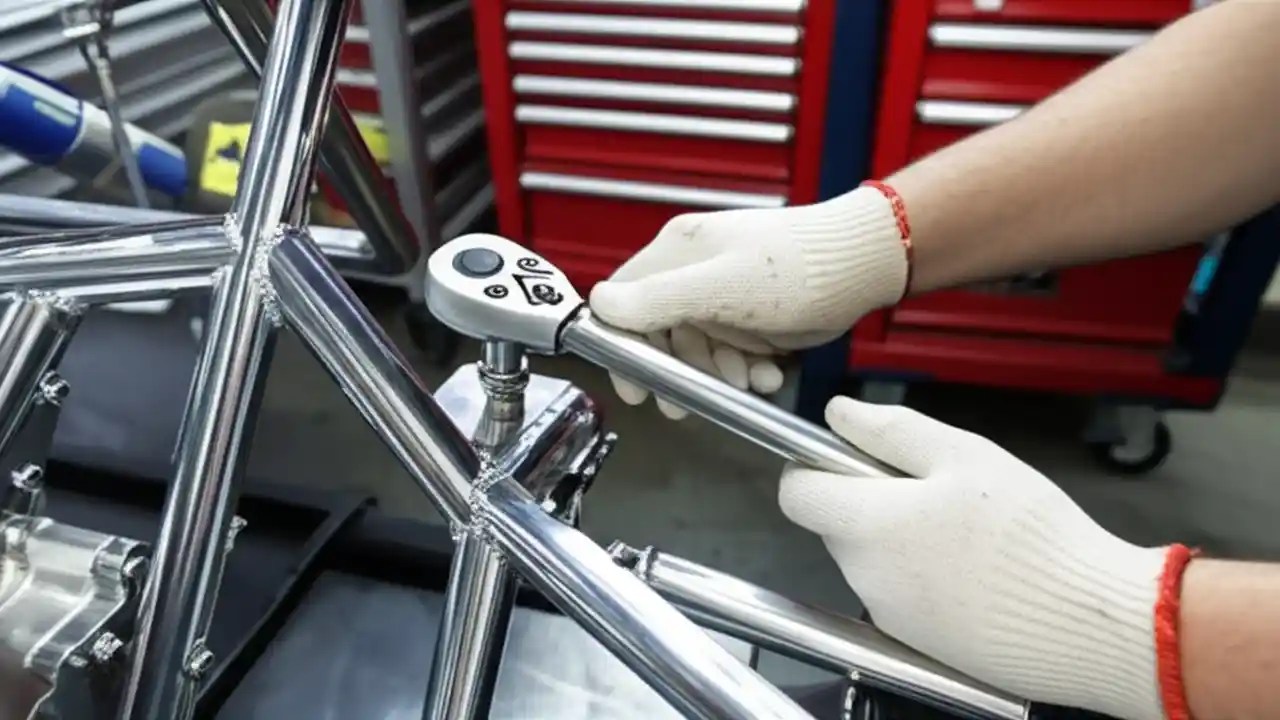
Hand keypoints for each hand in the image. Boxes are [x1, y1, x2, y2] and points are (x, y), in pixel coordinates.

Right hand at [589, 188, 907, 418]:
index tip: (634, 384)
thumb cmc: (798, 266)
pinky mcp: (750, 318)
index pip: (624, 300)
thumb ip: (659, 298)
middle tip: (682, 403)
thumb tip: (600, 304)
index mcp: (678, 252)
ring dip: (717, 376)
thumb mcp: (722, 286)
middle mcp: (695, 273)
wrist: (862, 266)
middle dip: (676, 371)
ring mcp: (723, 296)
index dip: (622, 345)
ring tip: (746, 381)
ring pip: (697, 352)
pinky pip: (731, 355)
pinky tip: (768, 376)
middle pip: (660, 334)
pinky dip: (746, 372)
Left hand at [780, 397, 1174, 719]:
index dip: (814, 468)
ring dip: (899, 539)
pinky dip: (923, 577)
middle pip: (837, 525)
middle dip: (871, 501)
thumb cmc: (1032, 534)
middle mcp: (865, 577)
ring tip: (968, 533)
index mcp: (867, 525)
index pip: (796, 495)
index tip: (851, 458)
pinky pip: (901, 595)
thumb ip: (890, 431)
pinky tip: (976, 571)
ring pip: (870, 560)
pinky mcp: (918, 644)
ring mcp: (889, 616)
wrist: (1091, 625)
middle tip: (939, 490)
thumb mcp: (964, 455)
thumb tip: (838, 413)